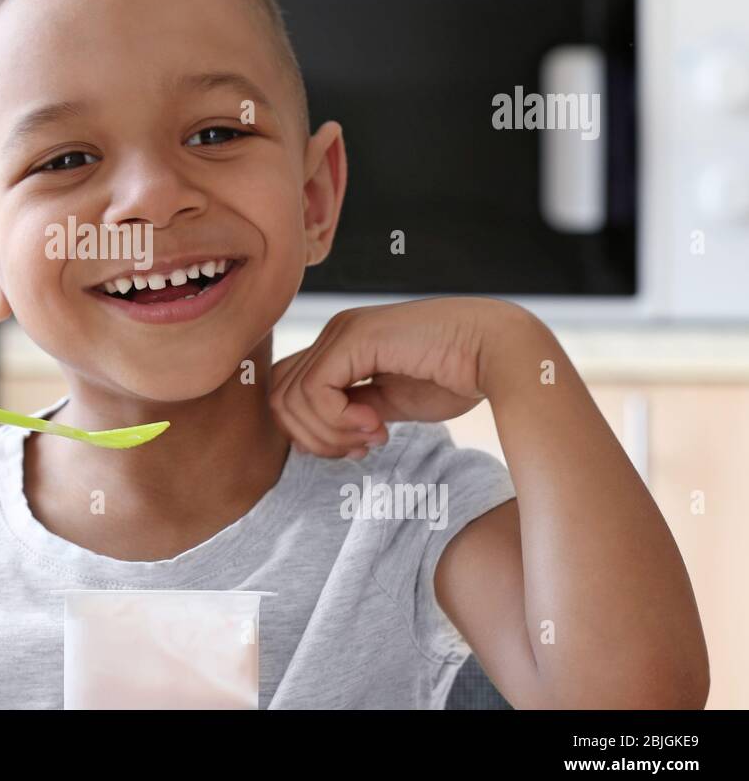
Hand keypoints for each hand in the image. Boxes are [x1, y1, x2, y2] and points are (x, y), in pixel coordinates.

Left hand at [269, 297, 541, 458]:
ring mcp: (342, 332)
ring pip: (291, 398)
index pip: (290, 395)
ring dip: (330, 432)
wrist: (500, 353)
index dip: (314, 433)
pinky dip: (338, 419)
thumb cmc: (457, 377)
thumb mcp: (392, 403)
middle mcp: (335, 335)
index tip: (358, 448)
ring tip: (375, 435)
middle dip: (315, 437)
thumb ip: (354, 414)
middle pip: (281, 398)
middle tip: (361, 448)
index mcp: (341, 349)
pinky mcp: (355, 337)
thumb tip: (316, 439)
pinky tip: (377, 424)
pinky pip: (314, 391)